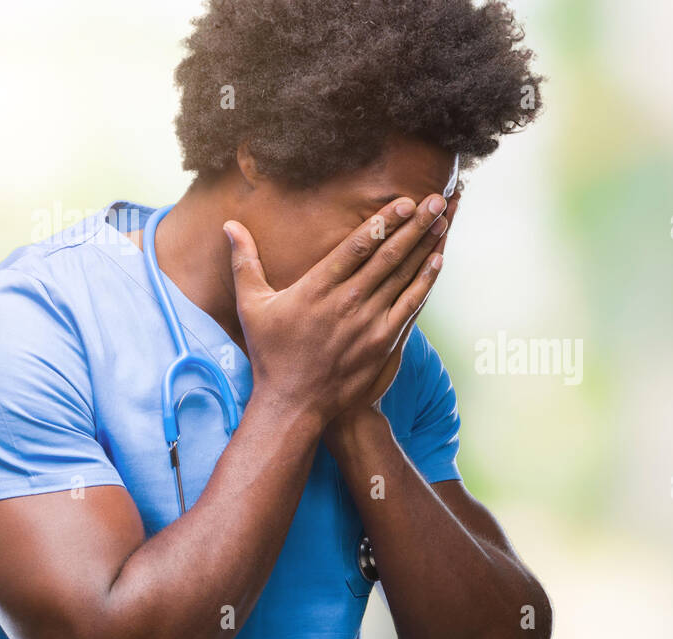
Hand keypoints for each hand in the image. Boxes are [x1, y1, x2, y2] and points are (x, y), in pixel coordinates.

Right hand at [222, 193, 449, 428]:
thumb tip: (229, 225)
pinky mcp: (384, 342)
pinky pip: (411, 305)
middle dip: (415, 226)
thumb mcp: (251, 305)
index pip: (358, 245)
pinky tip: (438, 261)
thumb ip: (245, 262)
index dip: (385, 221)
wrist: (294, 404)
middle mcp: (347, 301)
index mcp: (317, 287)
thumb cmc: (271, 353)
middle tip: (436, 201)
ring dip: (426, 247)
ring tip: (443, 221)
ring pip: (404, 277)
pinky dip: (426, 282)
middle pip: (388, 255)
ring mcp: (369, 323)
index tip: (406, 202)